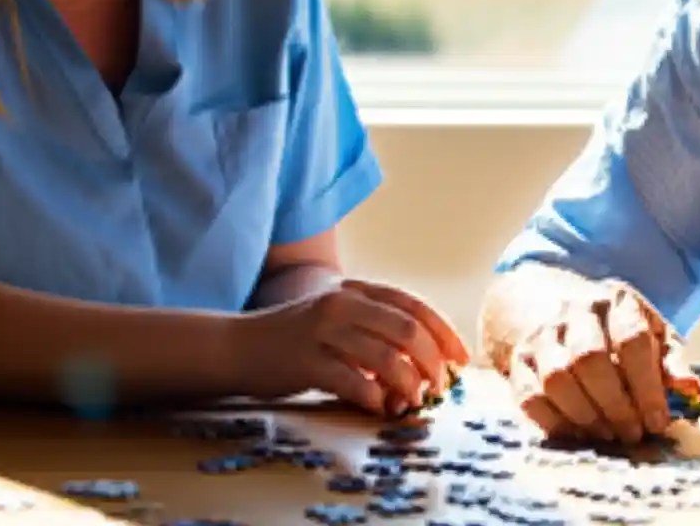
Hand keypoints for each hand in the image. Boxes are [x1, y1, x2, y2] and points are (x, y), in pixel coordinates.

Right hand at [236, 278, 470, 415]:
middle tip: (439, 387)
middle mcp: (342, 303)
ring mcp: (322, 330)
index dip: (444, 334)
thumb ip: (378, 331)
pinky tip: (378, 408)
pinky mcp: (305, 361)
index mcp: (357, 290)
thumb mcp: (341, 320)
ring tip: (412, 402)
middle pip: (407, 331)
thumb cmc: (299, 338)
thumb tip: (428, 362)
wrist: (239, 346)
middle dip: (432, 363)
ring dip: (408, 385)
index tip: (460, 360)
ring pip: (385, 358)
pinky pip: (352, 382)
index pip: (414, 307)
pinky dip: (373, 399)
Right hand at [506, 280, 699, 443]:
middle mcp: (575, 312)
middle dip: (615, 405)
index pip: (631, 340)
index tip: (658, 421)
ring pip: (557, 378)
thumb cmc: (612, 328)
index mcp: (616, 301)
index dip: (646, 387)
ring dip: (586, 415)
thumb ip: (671, 360)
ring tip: (607, 435)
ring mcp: (542, 335)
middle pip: (590, 358)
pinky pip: (530, 396)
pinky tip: (577, 434)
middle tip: (632, 434)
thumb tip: (691, 389)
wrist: (548, 304)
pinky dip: (554, 422)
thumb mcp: (650, 332)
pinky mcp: (518, 359)